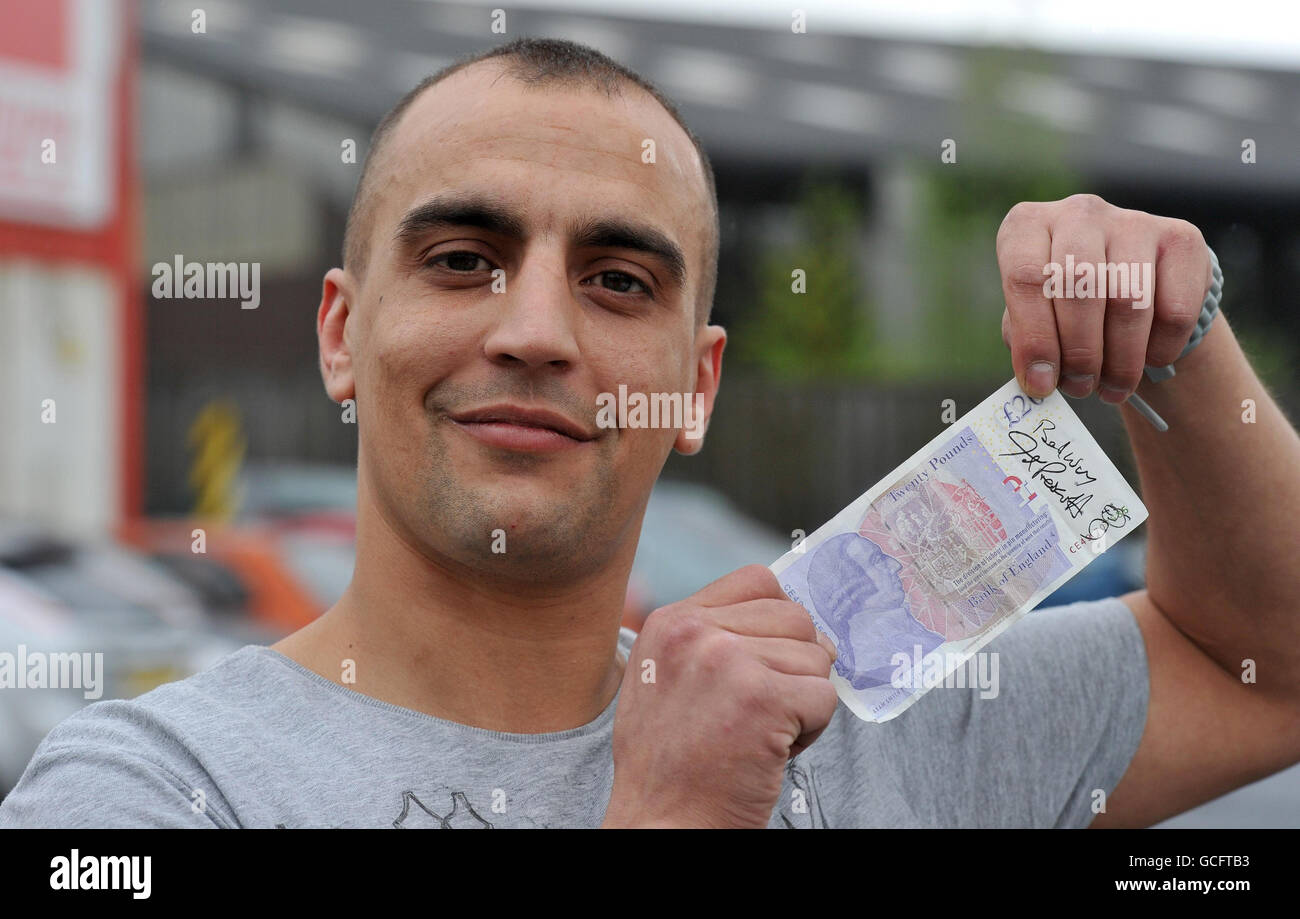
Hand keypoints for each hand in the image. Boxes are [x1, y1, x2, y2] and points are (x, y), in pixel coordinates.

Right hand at [601, 565, 838, 827]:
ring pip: (815, 657)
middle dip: (794, 665)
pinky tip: (772, 750)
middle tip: (761, 710)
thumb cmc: (669, 763)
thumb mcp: (666, 677)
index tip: (766, 662)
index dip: (778, 621)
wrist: (662, 823)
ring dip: (802, 700)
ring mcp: (728, 661)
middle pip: (795, 616)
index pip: (757, 581)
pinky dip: (812, 730)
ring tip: (760, 733)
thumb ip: (713, 637)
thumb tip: (792, 620)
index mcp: (670, 622)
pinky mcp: (762, 699)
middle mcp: (694, 632)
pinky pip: (825, 697)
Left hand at [996, 194, 1212, 401]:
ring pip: (1129, 302)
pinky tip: (1148, 360)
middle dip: (1080, 353)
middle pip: (1080, 288)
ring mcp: (1132, 220)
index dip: (1035, 338)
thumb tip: (1039, 379)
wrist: (1131, 283)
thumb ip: (1028, 342)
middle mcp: (1078, 213)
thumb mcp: (1034, 316)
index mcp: (1027, 227)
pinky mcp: (1182, 238)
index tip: (1041, 383)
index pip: (1026, 277)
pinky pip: (1175, 308)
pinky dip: (1160, 348)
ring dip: (1120, 360)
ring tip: (1111, 386)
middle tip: (1081, 387)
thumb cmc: (1064, 306)